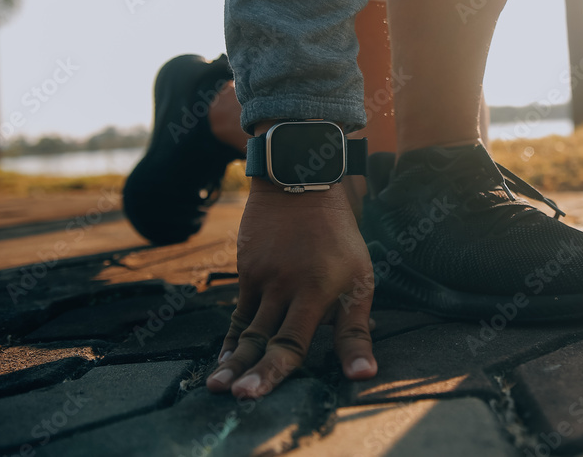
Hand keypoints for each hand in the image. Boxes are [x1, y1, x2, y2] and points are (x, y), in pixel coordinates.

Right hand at [206, 178, 376, 397]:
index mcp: (323, 288)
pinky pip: (239, 315)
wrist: (299, 184)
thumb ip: (355, 325)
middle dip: (262, 370)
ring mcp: (266, 279)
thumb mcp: (358, 276)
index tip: (336, 381)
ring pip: (250, 331)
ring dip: (235, 362)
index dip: (326, 360)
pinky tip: (223, 361)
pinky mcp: (247, 273)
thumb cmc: (337, 238)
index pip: (314, 334)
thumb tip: (362, 371)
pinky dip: (232, 340)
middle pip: (275, 338)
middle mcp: (292, 287)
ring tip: (220, 389)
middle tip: (245, 396)